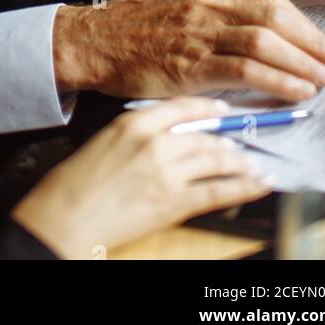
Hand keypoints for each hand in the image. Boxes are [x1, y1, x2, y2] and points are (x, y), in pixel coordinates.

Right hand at [12, 97, 271, 258]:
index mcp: (134, 124)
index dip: (207, 108)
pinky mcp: (174, 202)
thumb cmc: (76, 182)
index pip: (182, 107)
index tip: (223, 109)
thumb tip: (170, 137)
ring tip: (253, 164)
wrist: (65, 216)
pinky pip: (219, 191)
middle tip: (244, 141)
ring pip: (216, 160)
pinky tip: (259, 183)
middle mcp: (154, 143)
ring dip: (240, 162)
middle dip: (229, 140)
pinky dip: (244, 187)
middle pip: (204, 136)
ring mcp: (167, 173)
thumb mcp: (105, 142)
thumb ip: (138, 133)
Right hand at [52, 0, 324, 101]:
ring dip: (302, 65)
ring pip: (266, 42)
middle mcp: (204, 1)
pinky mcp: (188, 63)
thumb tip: (267, 37)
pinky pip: (246, 70)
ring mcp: (196, 31)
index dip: (304, 24)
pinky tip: (294, 92)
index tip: (324, 43)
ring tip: (320, 81)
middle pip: (275, 17)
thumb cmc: (136, 28)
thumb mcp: (180, 3)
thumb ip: (219, 13)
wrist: (93, 41)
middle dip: (313, 44)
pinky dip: (278, 81)